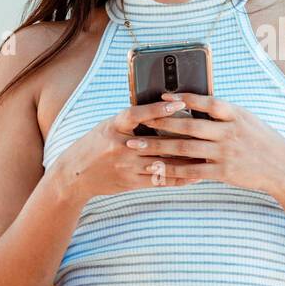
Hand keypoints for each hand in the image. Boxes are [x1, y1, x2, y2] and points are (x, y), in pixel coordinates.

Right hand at [50, 98, 203, 199]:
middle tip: (208, 132)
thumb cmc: (95, 144)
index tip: (179, 103)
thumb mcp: (108, 126)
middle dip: (184, 137)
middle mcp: (120, 146)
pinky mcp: (130, 182)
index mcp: (113, 126)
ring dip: (187, 160)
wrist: (75, 174)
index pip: (137, 114)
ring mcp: (126, 166)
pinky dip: (179, 178)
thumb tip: (160, 109)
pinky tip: (195, 175)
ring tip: (209, 155)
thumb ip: (131, 121)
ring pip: (162, 162)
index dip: (159, 108)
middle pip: (157, 141)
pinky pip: (159, 181)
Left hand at [124, 92, 284, 195]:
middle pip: (189, 125)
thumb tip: (197, 104)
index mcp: (236, 115)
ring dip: (158, 146)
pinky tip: (156, 168)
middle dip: (161, 123)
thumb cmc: (263, 141)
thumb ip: (225, 114)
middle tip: (139, 120)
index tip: (163, 96)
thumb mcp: (248, 120)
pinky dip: (173, 169)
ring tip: (138, 145)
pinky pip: (193, 170)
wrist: (283, 168)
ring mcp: (226, 153)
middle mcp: (230, 132)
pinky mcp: (223, 172)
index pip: (207, 102)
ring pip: (185, 148)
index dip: (184, 98)